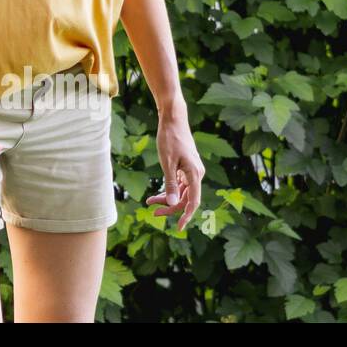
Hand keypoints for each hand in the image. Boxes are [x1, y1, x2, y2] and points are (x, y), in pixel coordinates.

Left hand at [146, 106, 203, 230]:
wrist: (173, 119)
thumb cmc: (169, 138)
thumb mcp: (167, 162)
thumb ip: (170, 184)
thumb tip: (172, 203)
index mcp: (194, 174)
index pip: (192, 202)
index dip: (185, 216)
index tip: (177, 227)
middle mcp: (196, 174)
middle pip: (185, 198)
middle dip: (169, 206)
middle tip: (152, 212)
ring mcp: (192, 170)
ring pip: (181, 191)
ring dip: (167, 198)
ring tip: (150, 202)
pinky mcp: (186, 166)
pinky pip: (179, 183)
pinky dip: (169, 189)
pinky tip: (158, 193)